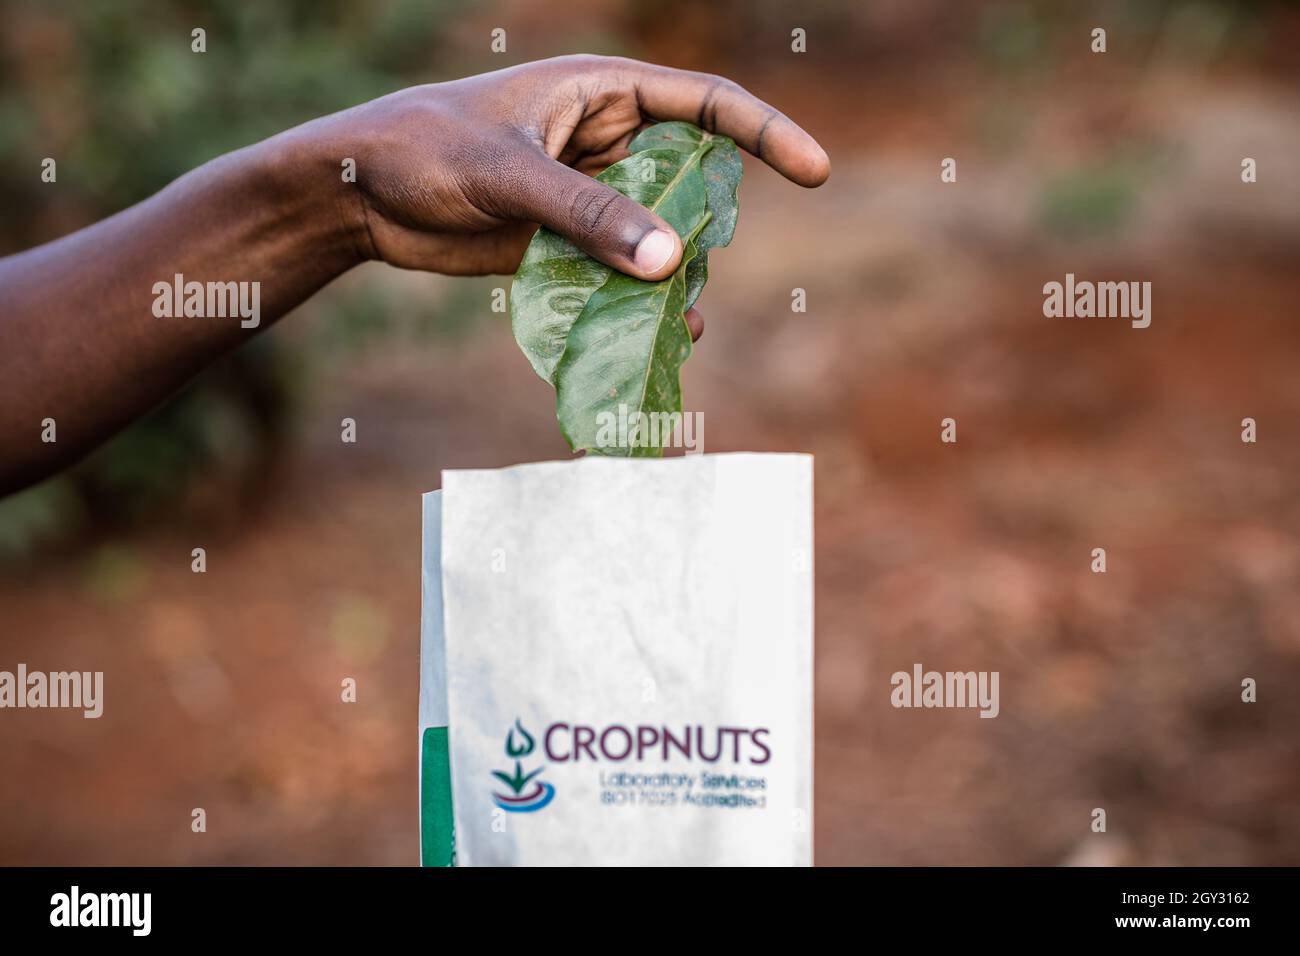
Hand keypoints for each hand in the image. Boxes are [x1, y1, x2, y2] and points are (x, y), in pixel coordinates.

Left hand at [316, 55, 829, 313]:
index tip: (816, 173)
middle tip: (702, 271)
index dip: (766, 133)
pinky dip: (638, 301)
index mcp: (602, 92)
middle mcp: (605, 142)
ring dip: (675, 277)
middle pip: (689, 181)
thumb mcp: (510, 175)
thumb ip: (588, 215)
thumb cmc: (424, 150)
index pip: (705, 103)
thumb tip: (671, 262)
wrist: (359, 193)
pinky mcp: (562, 242)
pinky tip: (656, 337)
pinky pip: (618, 271)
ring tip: (680, 324)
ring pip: (656, 235)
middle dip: (710, 226)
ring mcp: (586, 195)